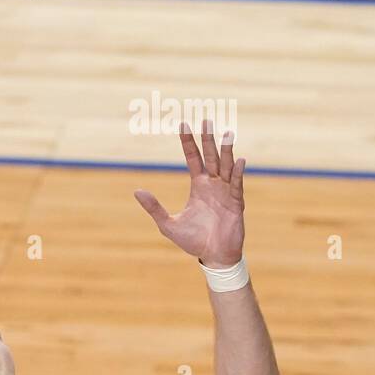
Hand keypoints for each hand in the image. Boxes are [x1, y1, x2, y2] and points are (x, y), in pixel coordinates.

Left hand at [135, 122, 244, 267]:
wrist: (213, 256)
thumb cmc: (193, 240)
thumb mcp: (168, 223)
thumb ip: (154, 207)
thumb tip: (136, 191)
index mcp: (199, 187)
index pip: (193, 159)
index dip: (188, 142)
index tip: (183, 125)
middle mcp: (213, 185)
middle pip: (210, 157)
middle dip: (208, 139)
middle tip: (206, 119)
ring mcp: (226, 192)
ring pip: (225, 166)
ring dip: (226, 150)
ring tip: (227, 133)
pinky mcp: (236, 203)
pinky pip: (236, 184)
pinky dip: (237, 172)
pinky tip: (238, 160)